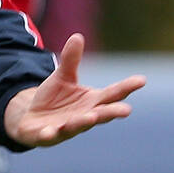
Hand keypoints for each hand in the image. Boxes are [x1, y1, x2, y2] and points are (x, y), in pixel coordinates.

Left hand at [3, 34, 145, 147]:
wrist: (31, 119)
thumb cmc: (54, 99)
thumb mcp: (62, 77)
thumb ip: (70, 60)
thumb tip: (77, 36)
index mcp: (92, 102)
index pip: (112, 94)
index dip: (127, 87)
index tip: (142, 80)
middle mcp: (83, 117)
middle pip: (101, 114)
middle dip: (112, 112)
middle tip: (127, 110)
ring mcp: (66, 128)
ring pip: (77, 126)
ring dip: (84, 122)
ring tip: (91, 117)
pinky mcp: (47, 136)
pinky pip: (49, 136)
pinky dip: (50, 134)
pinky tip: (49, 132)